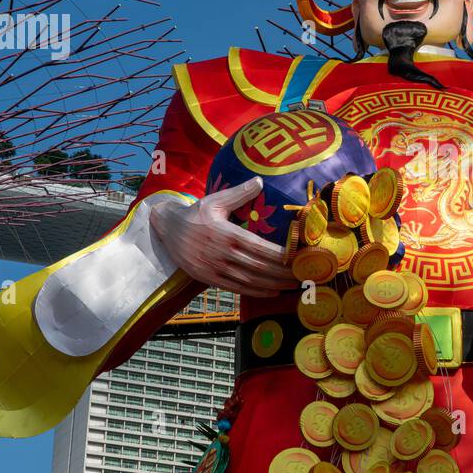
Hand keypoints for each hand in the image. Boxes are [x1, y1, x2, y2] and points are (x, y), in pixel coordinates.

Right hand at [149, 178, 296, 296]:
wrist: (167, 229)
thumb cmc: (195, 213)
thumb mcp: (216, 200)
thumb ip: (239, 193)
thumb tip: (260, 181)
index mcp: (226, 234)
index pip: (259, 247)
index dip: (280, 255)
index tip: (298, 257)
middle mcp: (222, 254)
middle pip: (259, 267)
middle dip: (283, 272)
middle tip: (305, 273)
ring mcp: (215, 269)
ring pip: (250, 280)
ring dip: (274, 284)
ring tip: (294, 283)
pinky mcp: (209, 279)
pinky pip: (237, 288)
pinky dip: (257, 292)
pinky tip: (274, 291)